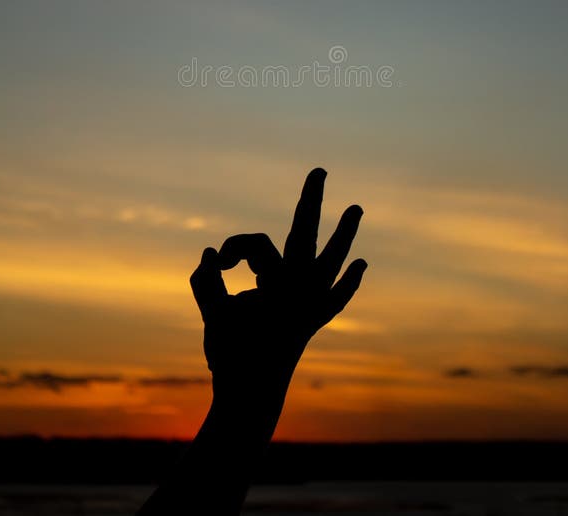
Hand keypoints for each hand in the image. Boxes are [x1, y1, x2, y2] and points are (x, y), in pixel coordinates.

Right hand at [190, 167, 366, 399]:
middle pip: (309, 231)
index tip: (218, 264)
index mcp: (280, 281)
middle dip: (313, 199)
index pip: (254, 244)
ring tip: (357, 208)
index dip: (232, 249)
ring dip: (344, 234)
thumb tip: (209, 253)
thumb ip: (205, 280)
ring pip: (333, 260)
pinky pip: (336, 297)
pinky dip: (347, 283)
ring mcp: (313, 304)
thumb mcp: (212, 313)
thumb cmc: (231, 353)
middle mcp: (302, 286)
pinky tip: (361, 267)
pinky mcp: (314, 321)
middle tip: (321, 169)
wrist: (253, 397)